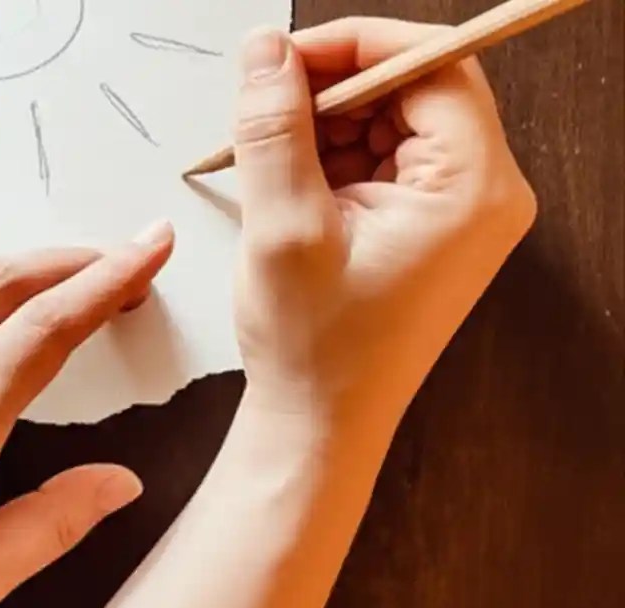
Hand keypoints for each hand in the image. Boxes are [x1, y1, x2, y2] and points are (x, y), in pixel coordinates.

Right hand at [231, 19, 536, 423]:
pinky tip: (290, 188)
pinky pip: (384, 158)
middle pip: (413, 88)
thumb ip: (274, 128)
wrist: (321, 422)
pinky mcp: (430, 224)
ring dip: (324, 126)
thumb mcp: (283, 227)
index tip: (286, 55)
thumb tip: (265, 51)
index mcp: (472, 188)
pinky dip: (332, 158)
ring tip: (268, 165)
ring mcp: (459, 209)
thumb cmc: (315, 346)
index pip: (433, 66)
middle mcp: (482, 192)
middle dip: (332, 89)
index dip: (356, 45)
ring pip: (392, 121)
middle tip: (264, 108)